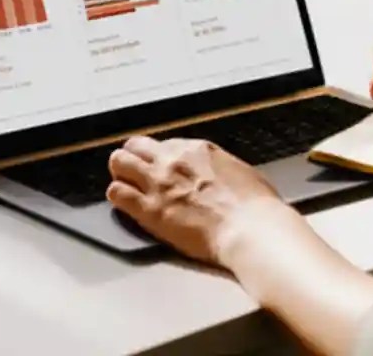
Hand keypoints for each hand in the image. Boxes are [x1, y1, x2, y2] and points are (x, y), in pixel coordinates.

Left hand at [106, 135, 297, 264]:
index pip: (163, 143)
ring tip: (123, 183)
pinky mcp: (148, 210)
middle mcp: (173, 161)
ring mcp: (158, 183)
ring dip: (120, 172)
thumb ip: (220, 169)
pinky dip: (117, 195)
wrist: (251, 229)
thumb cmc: (255, 208)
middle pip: (135, 146)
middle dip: (133, 158)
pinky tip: (122, 201)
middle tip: (134, 171)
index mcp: (197, 150)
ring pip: (119, 163)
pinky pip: (116, 193)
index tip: (160, 165)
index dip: (159, 156)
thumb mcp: (241, 173)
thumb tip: (220, 176)